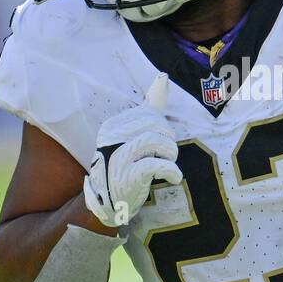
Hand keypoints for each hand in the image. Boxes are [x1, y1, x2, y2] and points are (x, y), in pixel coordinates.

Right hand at [83, 73, 181, 227]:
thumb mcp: (133, 135)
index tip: (157, 143)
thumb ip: (149, 108)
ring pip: (158, 141)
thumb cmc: (125, 166)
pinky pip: (158, 164)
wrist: (110, 204)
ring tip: (167, 163)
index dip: (162, 128)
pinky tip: (172, 177)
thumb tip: (163, 77)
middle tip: (165, 155)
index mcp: (113, 126)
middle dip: (168, 139)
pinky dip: (172, 170)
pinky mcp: (128, 175)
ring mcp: (118, 156)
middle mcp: (112, 138)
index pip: (149, 113)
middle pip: (155, 125)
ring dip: (170, 154)